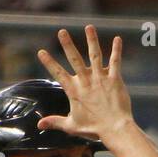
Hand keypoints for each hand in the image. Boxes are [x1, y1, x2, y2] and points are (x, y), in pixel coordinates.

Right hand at [37, 26, 133, 142]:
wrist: (115, 129)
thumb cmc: (94, 129)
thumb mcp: (71, 126)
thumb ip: (55, 122)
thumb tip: (39, 125)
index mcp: (74, 90)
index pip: (58, 73)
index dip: (49, 62)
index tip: (41, 52)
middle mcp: (86, 81)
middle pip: (74, 59)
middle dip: (67, 44)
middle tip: (62, 31)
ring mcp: (100, 79)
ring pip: (95, 55)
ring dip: (92, 40)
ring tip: (89, 27)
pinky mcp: (115, 80)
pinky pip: (115, 62)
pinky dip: (116, 50)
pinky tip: (117, 39)